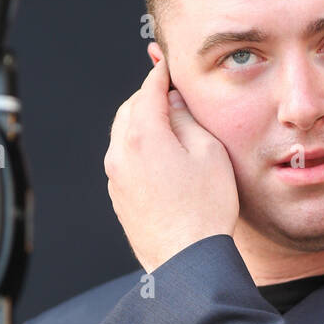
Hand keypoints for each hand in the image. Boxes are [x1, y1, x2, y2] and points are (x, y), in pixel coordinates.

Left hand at [103, 42, 239, 273]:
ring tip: (168, 126)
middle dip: (149, 97)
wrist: (186, 261)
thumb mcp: (208, 152)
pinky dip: (139, 150)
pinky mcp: (118, 198)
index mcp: (142, 134)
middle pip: (130, 110)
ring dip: (142, 125)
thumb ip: (187, 118)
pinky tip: (161, 159)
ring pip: (124, 136)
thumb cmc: (205, 209)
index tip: (168, 63)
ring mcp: (115, 178)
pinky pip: (125, 161)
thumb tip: (172, 102)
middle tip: (169, 92)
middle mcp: (120, 152)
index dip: (161, 72)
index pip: (149, 89)